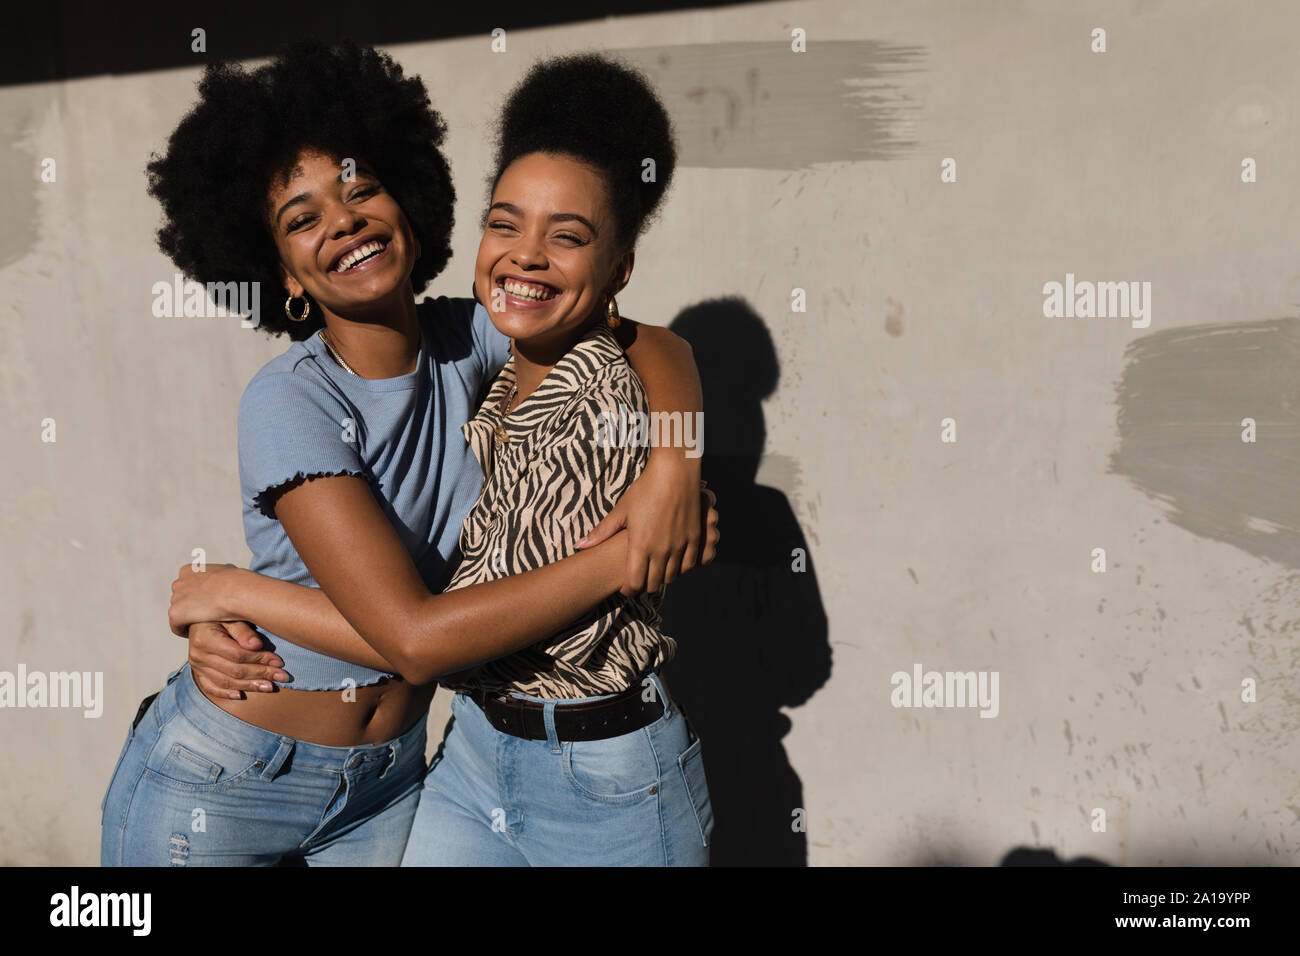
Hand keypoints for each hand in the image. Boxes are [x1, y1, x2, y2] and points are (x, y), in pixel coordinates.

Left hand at [169, 562, 241, 636]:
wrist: (237, 591)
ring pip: (179, 613)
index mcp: (188, 570)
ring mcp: (176, 598)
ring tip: (204, 625)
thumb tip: (223, 575)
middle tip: (206, 617)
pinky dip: (185, 631)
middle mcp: (179, 582)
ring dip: (189, 619)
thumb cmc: (236, 582)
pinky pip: (177, 626)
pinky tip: (197, 633)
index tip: (207, 605)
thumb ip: (217, 574)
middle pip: (181, 600)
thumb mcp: (226, 569)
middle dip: (191, 608)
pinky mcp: (176, 613)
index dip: (197, 597)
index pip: (186, 586)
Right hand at [187, 620, 286, 698]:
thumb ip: (243, 630)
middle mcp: (198, 655)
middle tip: (282, 676)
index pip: (238, 655)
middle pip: (234, 670)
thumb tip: (256, 645)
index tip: (279, 661)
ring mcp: (197, 666)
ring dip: (250, 686)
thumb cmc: (220, 614)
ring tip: (270, 686)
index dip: (260, 659)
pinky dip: (226, 693)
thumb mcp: (231, 615)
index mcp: (205, 638)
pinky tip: (241, 695)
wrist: (200, 618)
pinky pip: (211, 687)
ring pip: (226, 682)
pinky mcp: (199, 673)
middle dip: (261, 674)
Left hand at [579, 455, 718, 595]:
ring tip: (656, 570)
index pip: (634, 583)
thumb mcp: (622, 510)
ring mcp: (679, 545)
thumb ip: (602, 531)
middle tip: (640, 581)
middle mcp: (660, 549)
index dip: (629, 590)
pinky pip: (689, 565)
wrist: (675, 473)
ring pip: (671, 576)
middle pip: (653, 584)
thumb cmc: (645, 489)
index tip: (625, 587)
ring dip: (662, 577)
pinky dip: (680, 568)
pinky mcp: (694, 539)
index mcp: (640, 545)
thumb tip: (579, 545)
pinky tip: (674, 562)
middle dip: (645, 586)